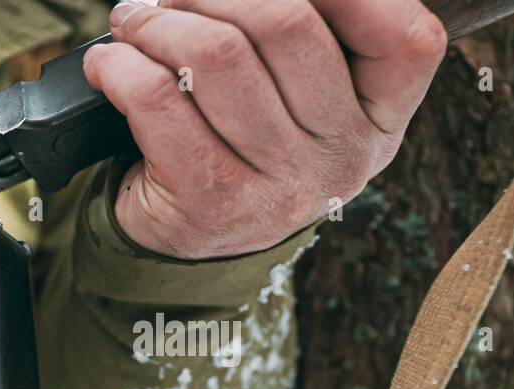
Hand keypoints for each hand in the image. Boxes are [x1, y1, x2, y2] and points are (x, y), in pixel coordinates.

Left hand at [83, 0, 446, 258]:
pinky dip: (119, 67)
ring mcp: (279, 187)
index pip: (404, 37)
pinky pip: (156, 100)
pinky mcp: (210, 203)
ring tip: (134, 23)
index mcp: (379, 120)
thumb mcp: (301, 94)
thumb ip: (303, 31)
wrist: (191, 240)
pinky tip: (109, 65)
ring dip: (156, 22)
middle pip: (289, 23)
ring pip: (217, 54)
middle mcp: (341, 157)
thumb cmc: (245, 143)